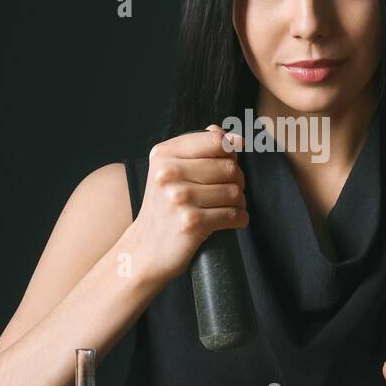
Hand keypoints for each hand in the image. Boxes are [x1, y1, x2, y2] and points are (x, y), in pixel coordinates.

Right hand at [125, 124, 248, 282]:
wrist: (145, 249)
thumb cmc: (163, 208)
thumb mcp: (170, 172)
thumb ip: (197, 149)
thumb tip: (229, 135)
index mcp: (163, 155)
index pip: (215, 140)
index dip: (231, 149)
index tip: (233, 156)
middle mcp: (168, 174)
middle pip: (229, 167)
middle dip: (237, 180)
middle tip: (229, 191)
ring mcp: (179, 199)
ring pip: (234, 192)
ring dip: (239, 202)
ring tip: (229, 207)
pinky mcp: (192, 223)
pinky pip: (233, 215)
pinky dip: (240, 219)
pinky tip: (232, 221)